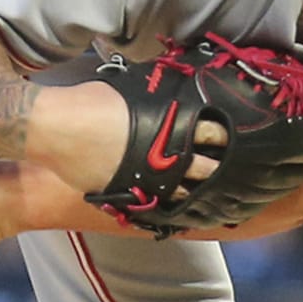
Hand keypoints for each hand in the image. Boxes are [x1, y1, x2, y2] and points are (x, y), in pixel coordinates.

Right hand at [30, 80, 224, 195]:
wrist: (60, 129)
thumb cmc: (90, 104)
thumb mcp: (130, 91)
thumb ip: (155, 95)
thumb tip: (166, 83)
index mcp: (170, 126)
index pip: (212, 134)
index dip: (226, 138)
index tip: (240, 142)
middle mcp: (166, 156)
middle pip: (209, 168)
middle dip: (225, 172)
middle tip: (242, 177)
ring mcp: (151, 181)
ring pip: (191, 194)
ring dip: (207, 196)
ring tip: (226, 202)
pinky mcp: (132, 198)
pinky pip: (164, 212)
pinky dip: (180, 214)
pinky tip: (191, 218)